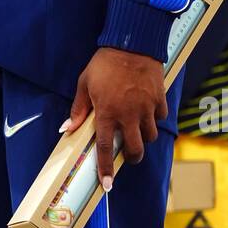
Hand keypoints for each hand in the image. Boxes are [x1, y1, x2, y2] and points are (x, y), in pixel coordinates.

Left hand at [64, 48, 166, 187]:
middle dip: (132, 158)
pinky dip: (154, 118)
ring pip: (151, 136)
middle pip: (136, 150)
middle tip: (128, 155)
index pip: (106, 148)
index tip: (107, 184)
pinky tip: (147, 110)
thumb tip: (68, 128)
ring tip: (136, 129)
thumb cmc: (104, 63)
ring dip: (144, 138)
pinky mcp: (159, 99)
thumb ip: (79, 109)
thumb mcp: (85, 83)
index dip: (106, 169)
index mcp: (107, 113)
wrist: (132, 43)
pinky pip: (160, 117)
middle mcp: (128, 115)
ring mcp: (146, 108)